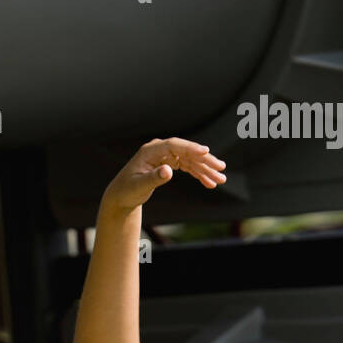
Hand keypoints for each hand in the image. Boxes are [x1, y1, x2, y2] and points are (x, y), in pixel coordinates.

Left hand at [103, 137, 225, 210]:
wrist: (121, 196)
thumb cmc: (127, 191)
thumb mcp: (139, 186)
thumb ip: (153, 178)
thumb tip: (168, 171)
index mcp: (151, 151)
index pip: (175, 146)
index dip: (191, 148)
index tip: (206, 152)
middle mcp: (160, 151)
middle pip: (187, 152)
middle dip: (205, 161)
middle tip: (221, 169)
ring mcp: (166, 157)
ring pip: (190, 160)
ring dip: (206, 169)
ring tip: (220, 179)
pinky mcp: (169, 164)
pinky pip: (188, 167)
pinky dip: (198, 174)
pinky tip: (209, 182)